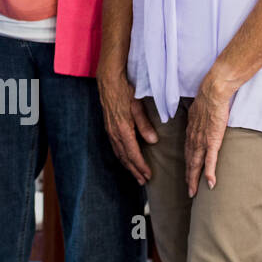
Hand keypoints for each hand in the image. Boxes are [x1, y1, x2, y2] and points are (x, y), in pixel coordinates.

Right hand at [98, 69, 155, 183]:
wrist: (108, 80)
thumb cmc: (125, 91)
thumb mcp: (138, 106)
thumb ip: (145, 125)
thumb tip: (153, 141)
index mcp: (122, 129)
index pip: (132, 153)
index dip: (141, 166)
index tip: (149, 176)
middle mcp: (114, 132)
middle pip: (124, 157)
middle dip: (134, 170)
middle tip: (143, 181)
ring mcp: (110, 129)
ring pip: (118, 152)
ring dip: (127, 165)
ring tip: (136, 174)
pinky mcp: (109, 126)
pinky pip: (115, 146)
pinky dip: (122, 155)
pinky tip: (126, 157)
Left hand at [185, 78, 232, 195]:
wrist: (212, 94)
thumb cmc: (207, 101)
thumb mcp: (199, 114)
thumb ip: (198, 123)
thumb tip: (200, 125)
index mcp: (191, 133)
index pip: (188, 153)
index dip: (188, 166)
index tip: (187, 177)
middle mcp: (194, 139)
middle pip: (190, 162)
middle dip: (189, 178)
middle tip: (189, 192)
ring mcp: (202, 141)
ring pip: (197, 164)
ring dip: (195, 179)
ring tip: (194, 192)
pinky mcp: (213, 140)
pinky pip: (210, 159)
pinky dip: (209, 172)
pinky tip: (210, 184)